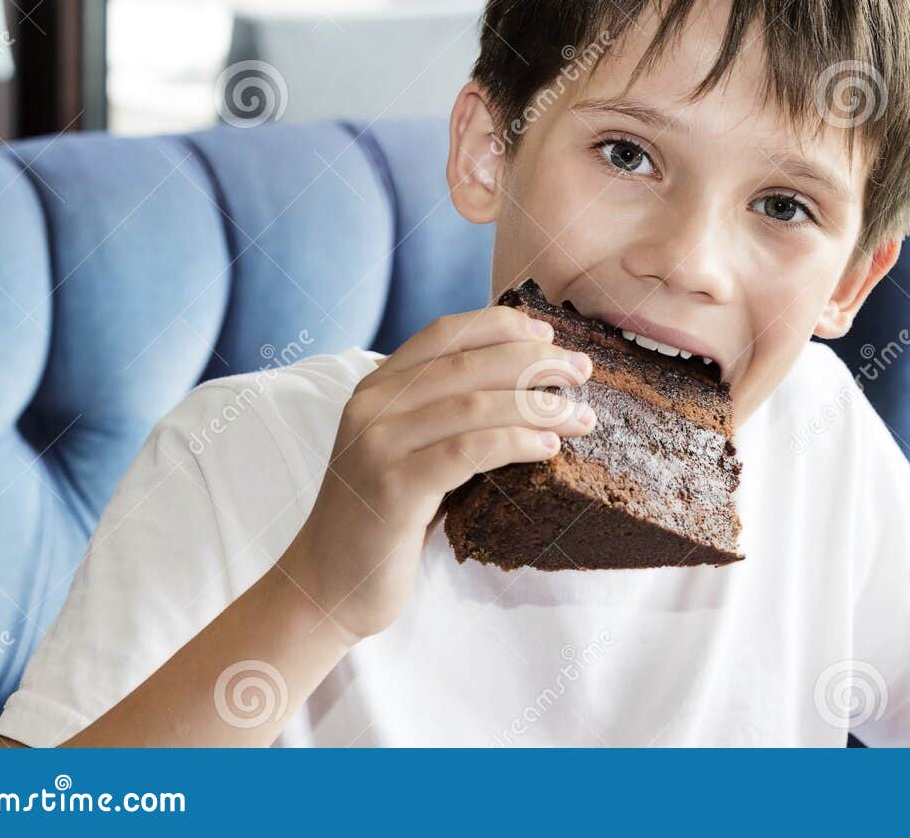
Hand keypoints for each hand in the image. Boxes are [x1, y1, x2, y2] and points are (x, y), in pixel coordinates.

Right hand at [276, 304, 596, 644]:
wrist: (328, 584)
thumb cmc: (385, 517)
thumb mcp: (410, 449)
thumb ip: (445, 413)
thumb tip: (527, 384)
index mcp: (375, 387)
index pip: (444, 334)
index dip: (501, 326)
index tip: (549, 334)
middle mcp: (371, 406)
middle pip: (467, 363)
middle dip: (534, 361)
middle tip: (581, 371)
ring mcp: (377, 446)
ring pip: (473, 404)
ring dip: (537, 406)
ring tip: (579, 417)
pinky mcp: (392, 489)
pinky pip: (467, 451)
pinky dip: (515, 442)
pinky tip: (547, 448)